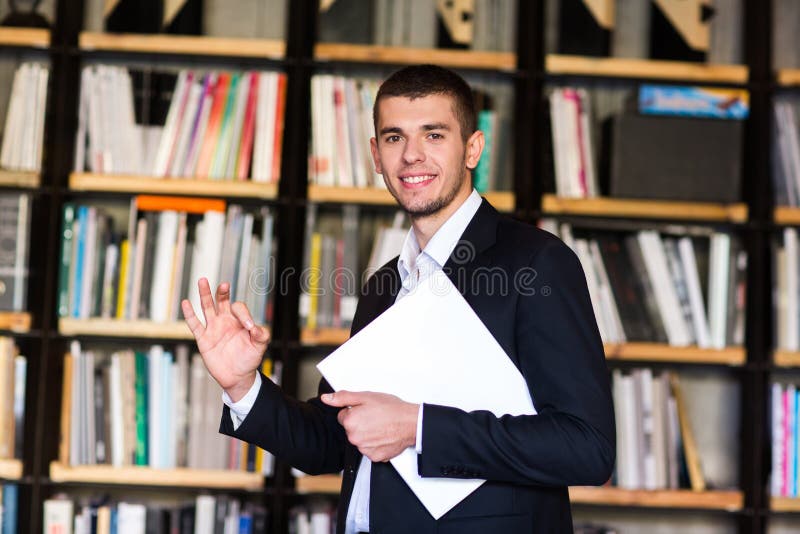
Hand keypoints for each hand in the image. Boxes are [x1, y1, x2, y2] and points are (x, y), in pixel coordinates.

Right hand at [181, 278, 269, 401]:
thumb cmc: (249, 358)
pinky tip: (186, 303)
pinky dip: (190, 314)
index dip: (243, 314)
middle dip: (222, 292)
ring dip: (205, 294)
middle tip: (224, 285)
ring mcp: (213, 328)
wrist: (238, 376)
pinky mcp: (203, 339)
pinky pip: (195, 324)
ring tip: (202, 281)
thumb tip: (254, 327)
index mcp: (239, 320)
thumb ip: (261, 335)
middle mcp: (225, 320)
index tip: (249, 327)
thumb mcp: (260, 346)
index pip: (238, 308)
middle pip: (221, 301)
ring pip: (207, 307)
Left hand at [321, 391, 418, 461]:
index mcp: (350, 422)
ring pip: (360, 439)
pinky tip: (383, 435)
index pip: (343, 416)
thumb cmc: (392, 409)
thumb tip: (327, 398)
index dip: (355, 411)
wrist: (411, 423)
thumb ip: (343, 397)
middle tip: (375, 416)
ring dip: (368, 434)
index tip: (366, 410)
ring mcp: (364, 449)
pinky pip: (370, 449)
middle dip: (361, 422)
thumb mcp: (366, 396)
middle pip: (351, 429)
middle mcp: (354, 438)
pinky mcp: (374, 457)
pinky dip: (375, 444)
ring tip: (381, 425)